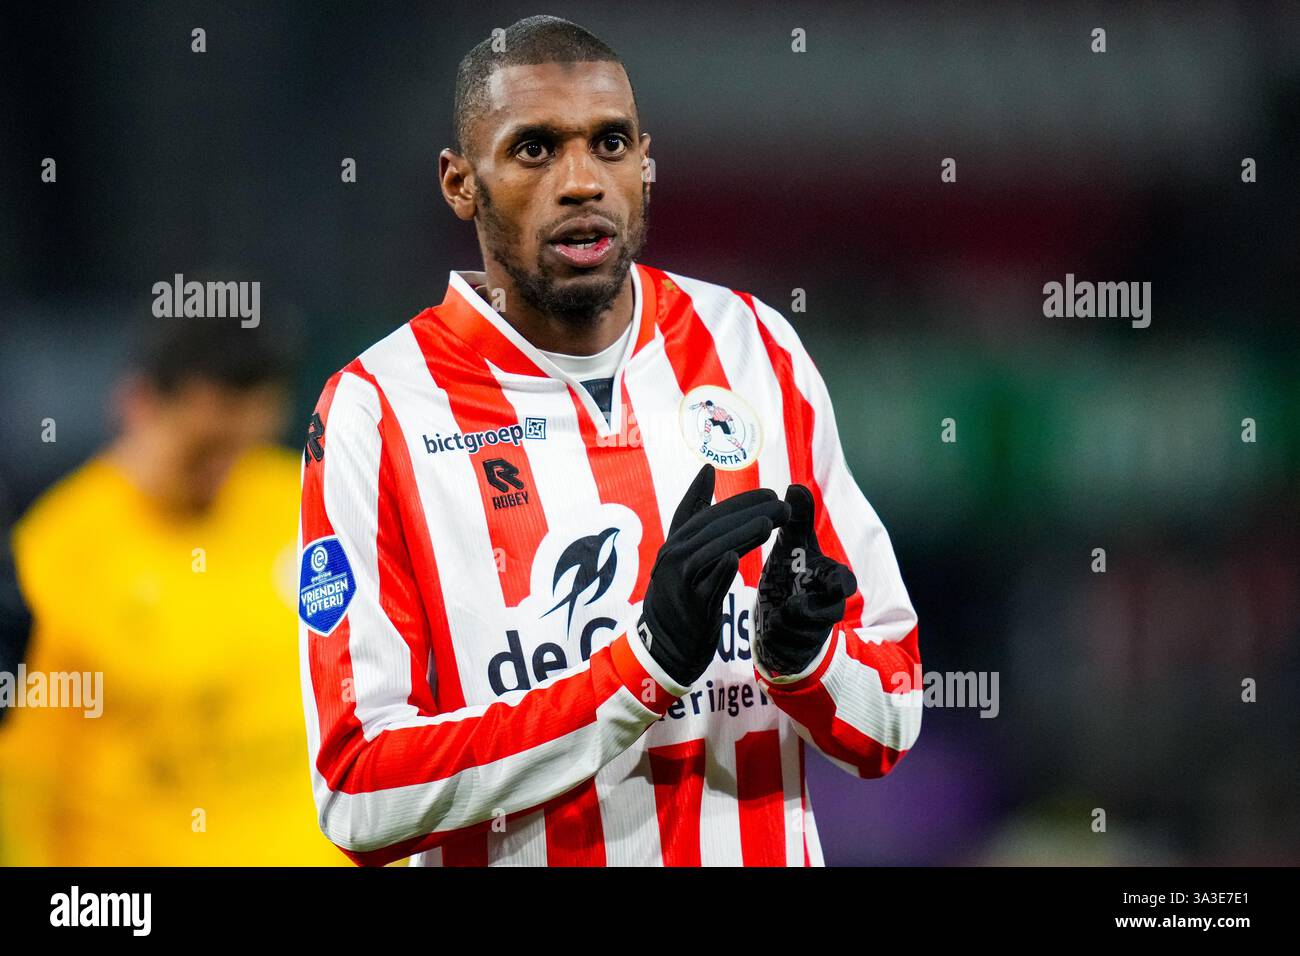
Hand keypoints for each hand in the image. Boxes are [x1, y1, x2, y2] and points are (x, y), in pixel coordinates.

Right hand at [638, 464, 789, 687]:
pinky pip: (708, 585)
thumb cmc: (680, 593)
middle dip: (748, 513)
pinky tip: (736, 557)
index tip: (768, 492)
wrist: (666, 645)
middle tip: (781, 506)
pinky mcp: (692, 607)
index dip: (736, 501)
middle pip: (712, 528)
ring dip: (741, 535)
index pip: (704, 513)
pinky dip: (720, 570)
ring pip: (713, 551)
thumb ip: (693, 513)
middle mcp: (673, 558)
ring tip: (771, 524)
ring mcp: (680, 582)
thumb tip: (708, 469)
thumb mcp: (682, 551)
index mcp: (674, 543)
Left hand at [755, 484, 855, 677]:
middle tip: (789, 605)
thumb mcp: (793, 547)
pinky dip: (774, 638)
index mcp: (829, 581)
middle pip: (827, 613)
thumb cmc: (791, 576)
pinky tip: (768, 630)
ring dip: (783, 623)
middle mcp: (827, 608)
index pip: (844, 582)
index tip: (832, 582)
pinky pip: (787, 648)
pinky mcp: (799, 652)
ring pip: (802, 632)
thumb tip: (795, 486)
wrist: (781, 618)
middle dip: (806, 610)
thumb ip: (796, 520)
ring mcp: (814, 633)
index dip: (839, 582)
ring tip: (773, 614)